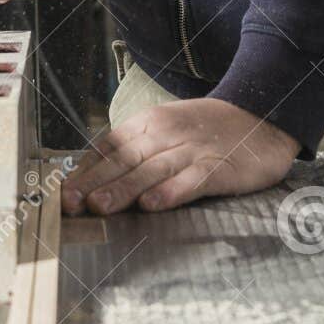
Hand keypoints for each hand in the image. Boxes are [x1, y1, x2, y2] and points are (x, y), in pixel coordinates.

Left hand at [61, 98, 298, 215]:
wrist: (261, 116)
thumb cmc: (207, 131)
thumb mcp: (166, 131)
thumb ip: (135, 152)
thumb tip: (93, 179)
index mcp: (149, 125)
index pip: (109, 147)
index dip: (85, 171)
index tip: (62, 194)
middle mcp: (166, 135)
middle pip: (125, 160)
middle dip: (95, 183)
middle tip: (70, 204)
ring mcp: (192, 150)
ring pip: (152, 170)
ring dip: (124, 189)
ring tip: (100, 206)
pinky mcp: (218, 167)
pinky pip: (192, 180)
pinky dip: (172, 191)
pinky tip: (154, 204)